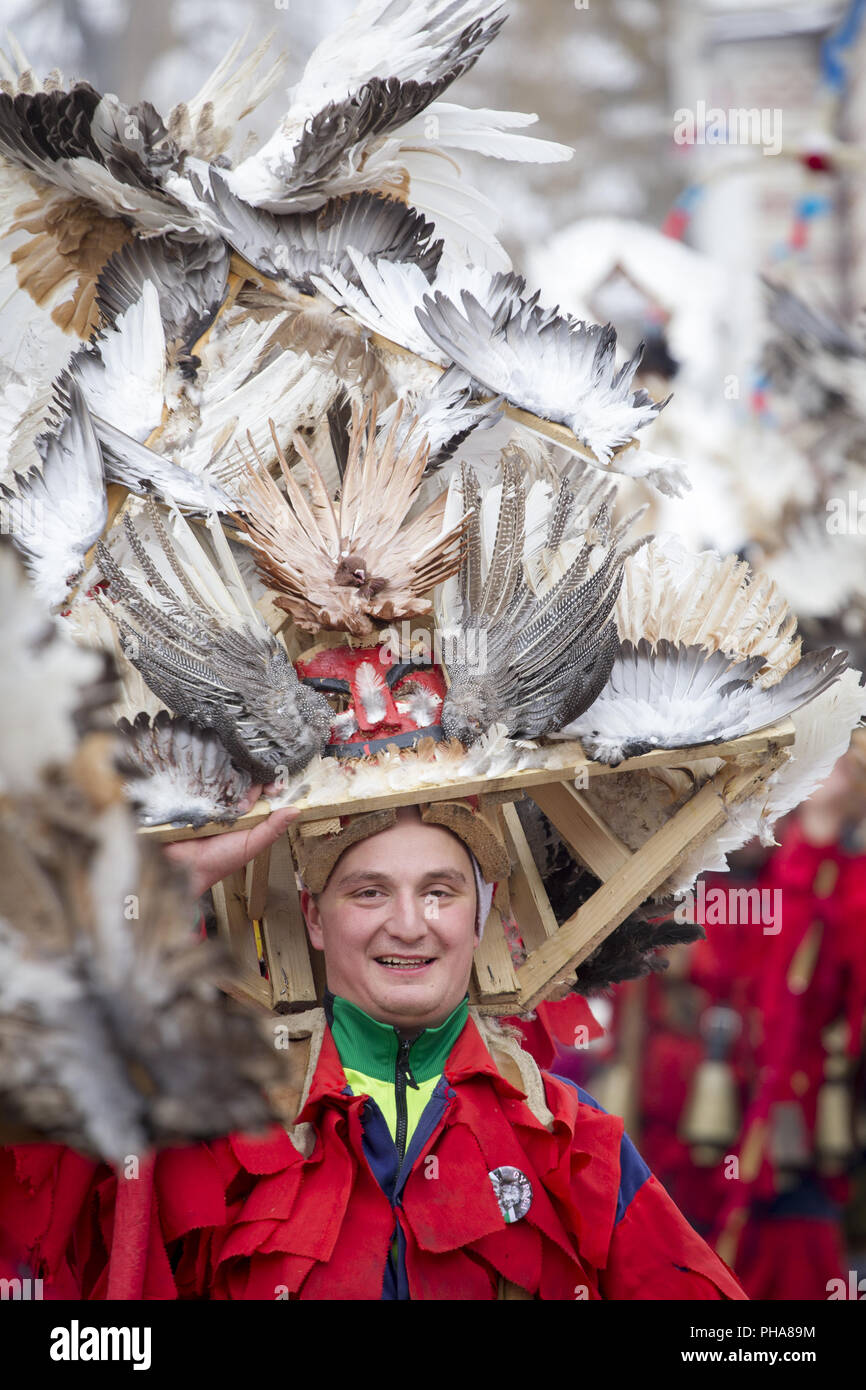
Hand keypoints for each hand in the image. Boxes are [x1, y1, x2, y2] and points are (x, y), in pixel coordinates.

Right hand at [162, 785, 299, 897]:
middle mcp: (231, 803)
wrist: (183, 866)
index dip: (271, 786)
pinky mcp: (194, 794)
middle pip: (246, 781)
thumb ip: (272, 828)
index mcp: (248, 814)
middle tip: (245, 801)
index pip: (263, 792)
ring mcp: (212, 797)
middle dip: (251, 784)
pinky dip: (209, 777)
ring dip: (231, 779)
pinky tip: (213, 781)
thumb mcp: (251, 845)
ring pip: (226, 778)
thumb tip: (297, 810)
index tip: (275, 786)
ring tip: (230, 796)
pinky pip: (204, 780)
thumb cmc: (219, 861)